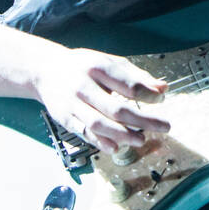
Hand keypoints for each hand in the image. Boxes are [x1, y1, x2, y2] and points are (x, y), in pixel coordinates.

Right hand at [32, 46, 169, 152]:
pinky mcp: (64, 118)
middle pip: (117, 109)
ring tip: (141, 139)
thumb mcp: (109, 61)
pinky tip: (116, 147)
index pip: (128, 85)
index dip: (148, 96)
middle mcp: (83, 85)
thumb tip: (163, 88)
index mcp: (98, 67)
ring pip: (99, 124)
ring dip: (123, 135)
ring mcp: (72, 103)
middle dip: (143, 120)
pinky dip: (100, 142)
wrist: (45, 70)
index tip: (161, 100)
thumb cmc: (82, 65)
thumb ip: (136, 75)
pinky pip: (83, 133)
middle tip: (163, 126)